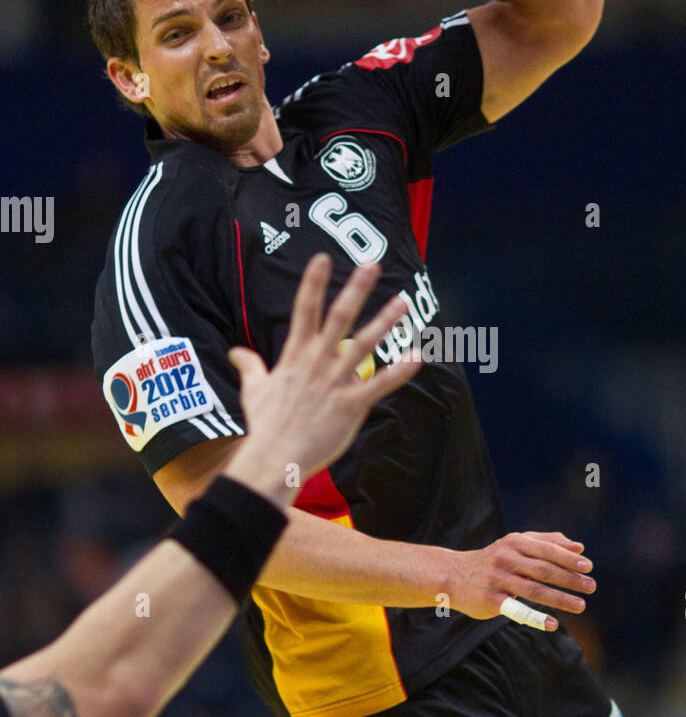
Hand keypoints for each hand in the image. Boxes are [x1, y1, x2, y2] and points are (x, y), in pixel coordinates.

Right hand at [226, 255, 418, 497]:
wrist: (274, 458)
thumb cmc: (265, 425)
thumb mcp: (253, 390)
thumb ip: (250, 367)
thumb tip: (236, 353)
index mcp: (295, 356)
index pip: (304, 311)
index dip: (313, 283)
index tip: (323, 258)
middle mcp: (316, 363)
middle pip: (339, 318)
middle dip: (356, 290)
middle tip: (372, 265)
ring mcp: (335, 382)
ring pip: (363, 345)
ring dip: (384, 322)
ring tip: (402, 302)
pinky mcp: (350, 405)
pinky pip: (380, 384)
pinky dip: (400, 370)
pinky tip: (417, 355)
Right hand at [446, 531, 595, 622]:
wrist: (453, 575)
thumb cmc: (493, 558)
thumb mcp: (516, 543)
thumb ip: (547, 542)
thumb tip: (579, 548)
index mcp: (514, 542)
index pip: (547, 550)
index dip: (569, 559)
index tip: (589, 567)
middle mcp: (506, 559)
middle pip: (544, 570)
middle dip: (570, 579)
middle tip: (591, 587)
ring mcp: (498, 580)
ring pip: (534, 591)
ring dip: (561, 599)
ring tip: (581, 605)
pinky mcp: (491, 601)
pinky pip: (518, 610)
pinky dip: (536, 618)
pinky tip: (553, 624)